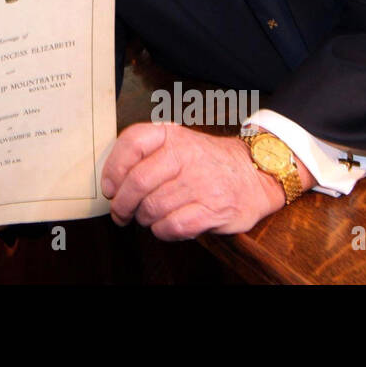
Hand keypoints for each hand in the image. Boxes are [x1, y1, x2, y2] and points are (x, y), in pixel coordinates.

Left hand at [100, 123, 291, 239]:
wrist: (256, 174)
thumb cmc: (207, 162)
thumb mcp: (179, 142)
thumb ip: (146, 154)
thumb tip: (111, 181)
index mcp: (173, 136)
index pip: (132, 142)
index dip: (113, 168)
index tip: (109, 187)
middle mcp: (186, 156)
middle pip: (137, 182)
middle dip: (122, 204)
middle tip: (120, 212)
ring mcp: (201, 183)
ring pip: (152, 207)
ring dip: (143, 218)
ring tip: (147, 217)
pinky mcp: (214, 209)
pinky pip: (173, 226)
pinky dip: (163, 230)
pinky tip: (166, 225)